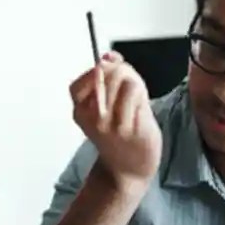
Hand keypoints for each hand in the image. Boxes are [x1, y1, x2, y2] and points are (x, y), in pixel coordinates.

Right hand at [68, 52, 162, 188]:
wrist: (128, 168)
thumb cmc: (119, 136)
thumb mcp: (104, 106)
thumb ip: (107, 78)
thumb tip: (109, 55)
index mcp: (81, 111)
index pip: (84, 79)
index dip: (101, 69)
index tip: (110, 72)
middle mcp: (94, 117)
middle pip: (108, 73)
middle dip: (123, 71)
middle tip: (131, 82)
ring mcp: (113, 124)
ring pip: (127, 82)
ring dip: (136, 84)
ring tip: (137, 97)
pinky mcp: (133, 128)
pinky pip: (140, 96)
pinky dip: (144, 96)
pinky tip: (142, 108)